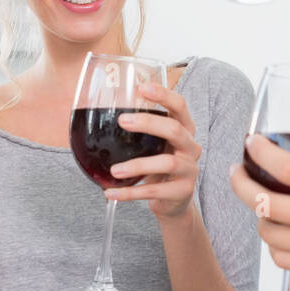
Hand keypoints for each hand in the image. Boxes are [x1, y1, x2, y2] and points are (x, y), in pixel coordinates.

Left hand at [104, 80, 200, 220]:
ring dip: (137, 165)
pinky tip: (111, 193)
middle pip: (174, 129)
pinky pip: (154, 191)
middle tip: (122, 120)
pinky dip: (130, 193)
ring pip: (167, 163)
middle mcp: (191, 147)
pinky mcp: (182, 191)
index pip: (180, 106)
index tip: (142, 88)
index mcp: (185, 129)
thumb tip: (99, 113)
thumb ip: (140, 131)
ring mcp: (189, 170)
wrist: (173, 202)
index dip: (163, 95)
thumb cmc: (159, 167)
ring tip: (114, 170)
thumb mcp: (155, 146)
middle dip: (149, 123)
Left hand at [229, 134, 289, 290]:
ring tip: (261, 202)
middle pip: (266, 202)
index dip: (262, 154)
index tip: (251, 144)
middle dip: (241, 184)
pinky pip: (283, 258)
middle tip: (237, 172)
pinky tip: (282, 232)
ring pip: (268, 232)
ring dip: (258, 215)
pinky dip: (274, 244)